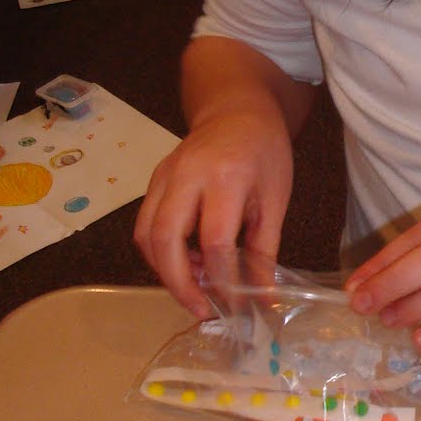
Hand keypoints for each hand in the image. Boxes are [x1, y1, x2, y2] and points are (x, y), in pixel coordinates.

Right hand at [134, 107, 293, 315]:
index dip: (224, 280)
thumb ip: (265, 249)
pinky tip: (188, 264)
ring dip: (165, 271)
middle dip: (179, 283)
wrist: (236, 110)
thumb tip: (263, 297)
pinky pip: (145, 225)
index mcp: (226, 177)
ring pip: (146, 235)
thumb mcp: (275, 199)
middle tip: (201, 310)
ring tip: (195, 289)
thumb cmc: (264, 152)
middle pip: (166, 238)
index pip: (216, 240)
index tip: (237, 306)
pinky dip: (160, 253)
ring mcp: (163, 176)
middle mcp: (186, 175)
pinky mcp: (153, 181)